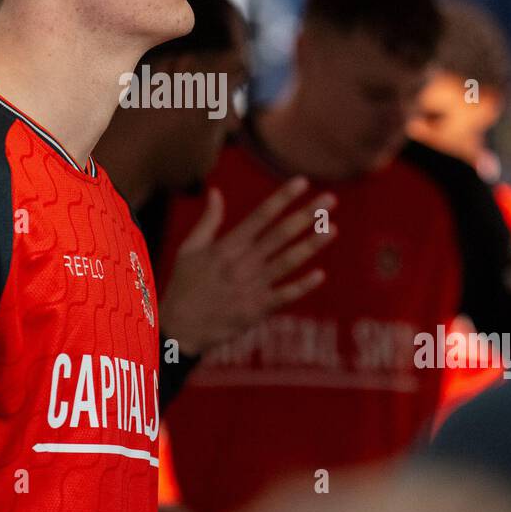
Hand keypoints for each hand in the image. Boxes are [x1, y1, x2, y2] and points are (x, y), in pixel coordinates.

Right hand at [159, 176, 337, 358]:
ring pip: (286, 262)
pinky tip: (320, 274)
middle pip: (279, 234)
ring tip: (332, 229)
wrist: (178, 329)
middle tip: (330, 200)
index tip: (303, 182)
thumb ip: (208, 220)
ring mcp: (250, 287)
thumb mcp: (189, 249)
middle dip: (306, 215)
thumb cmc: (183, 286)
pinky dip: (302, 286)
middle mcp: (241, 263)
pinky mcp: (256, 310)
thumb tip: (215, 191)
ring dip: (311, 245)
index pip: (260, 215)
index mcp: (226, 246)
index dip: (282, 198)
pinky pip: (283, 296)